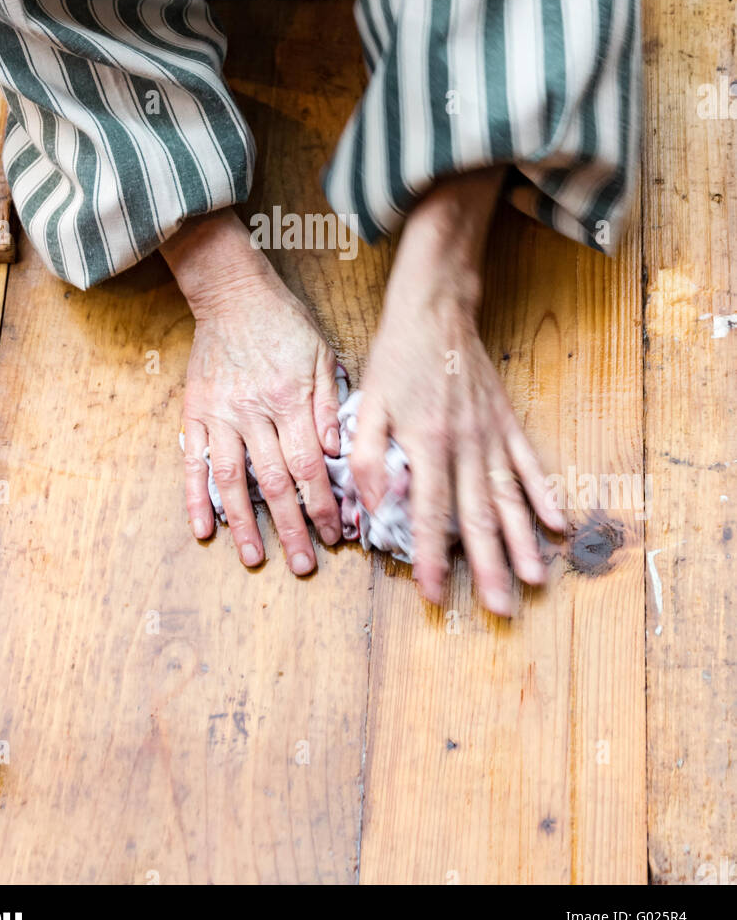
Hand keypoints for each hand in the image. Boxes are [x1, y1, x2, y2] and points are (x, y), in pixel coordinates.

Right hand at [162, 210, 341, 573]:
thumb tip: (337, 452)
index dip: (323, 505)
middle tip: (304, 565)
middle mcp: (254, 413)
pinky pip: (194, 462)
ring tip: (255, 558)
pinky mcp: (195, 413)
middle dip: (292, 528)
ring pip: (233, 480)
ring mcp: (221, 415)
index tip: (336, 535)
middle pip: (275, 482)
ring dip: (245, 524)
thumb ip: (331, 405)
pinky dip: (196, 498)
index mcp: (290, 400)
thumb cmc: (284, 325)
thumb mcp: (322, 355)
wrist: (232, 294)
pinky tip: (203, 529)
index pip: (310, 466)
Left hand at [350, 171, 565, 611]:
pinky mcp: (506, 422)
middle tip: (501, 610)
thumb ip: (363, 455)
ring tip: (536, 580)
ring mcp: (491, 435)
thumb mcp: (365, 403)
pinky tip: (557, 525)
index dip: (431, 558)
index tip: (435, 597)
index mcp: (425, 443)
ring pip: (509, 498)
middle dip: (489, 567)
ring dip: (522, 542)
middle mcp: (464, 445)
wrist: (437, 310)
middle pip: (477, 517)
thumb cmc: (396, 358)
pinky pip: (529, 464)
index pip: (426, 513)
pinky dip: (544, 495)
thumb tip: (368, 505)